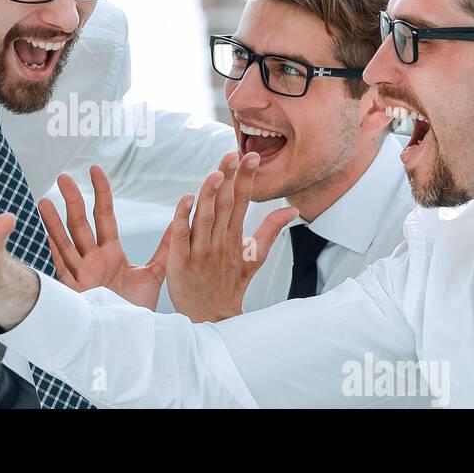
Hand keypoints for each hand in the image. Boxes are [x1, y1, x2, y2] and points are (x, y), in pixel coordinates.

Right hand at [38, 166, 168, 309]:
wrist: (131, 337)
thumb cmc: (137, 307)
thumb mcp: (154, 273)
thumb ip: (165, 248)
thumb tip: (180, 222)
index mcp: (111, 252)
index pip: (104, 215)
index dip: (100, 193)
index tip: (96, 170)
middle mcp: (93, 259)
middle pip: (81, 223)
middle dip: (74, 200)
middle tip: (65, 176)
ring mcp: (82, 273)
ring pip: (66, 242)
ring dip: (55, 222)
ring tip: (45, 200)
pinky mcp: (76, 291)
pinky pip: (63, 267)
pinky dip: (55, 250)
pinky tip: (46, 233)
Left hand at [166, 151, 297, 322]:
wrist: (211, 318)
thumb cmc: (230, 285)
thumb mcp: (255, 258)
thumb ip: (271, 230)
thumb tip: (293, 209)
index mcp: (236, 238)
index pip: (243, 201)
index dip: (247, 178)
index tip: (252, 156)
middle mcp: (220, 242)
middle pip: (226, 204)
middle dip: (231, 178)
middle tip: (236, 154)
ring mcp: (201, 251)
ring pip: (206, 217)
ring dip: (211, 194)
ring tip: (217, 172)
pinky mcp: (181, 261)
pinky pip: (181, 235)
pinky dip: (183, 216)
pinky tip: (186, 198)